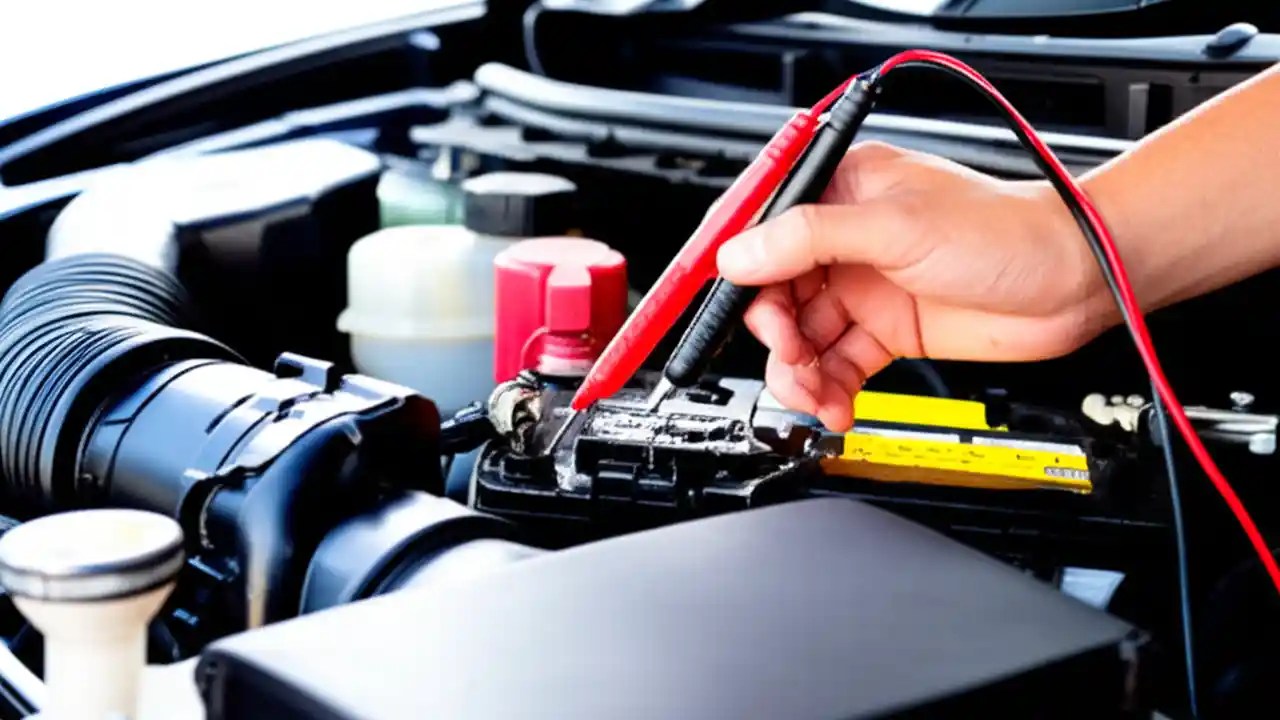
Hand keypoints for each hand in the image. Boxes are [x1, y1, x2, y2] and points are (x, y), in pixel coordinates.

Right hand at [717, 141, 1113, 430]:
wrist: (1069, 286)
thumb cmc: (1002, 234)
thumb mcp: (895, 227)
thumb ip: (810, 238)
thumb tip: (741, 253)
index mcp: (842, 190)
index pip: (761, 222)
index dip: (731, 262)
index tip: (713, 299)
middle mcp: (844, 239)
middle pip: (772, 289)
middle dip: (772, 329)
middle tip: (790, 352)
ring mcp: (863, 288)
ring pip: (800, 335)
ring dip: (797, 369)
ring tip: (814, 391)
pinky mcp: (883, 332)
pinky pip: (835, 365)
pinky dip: (828, 389)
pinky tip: (836, 404)